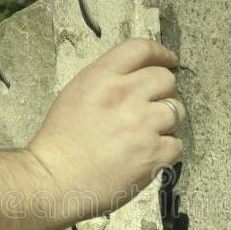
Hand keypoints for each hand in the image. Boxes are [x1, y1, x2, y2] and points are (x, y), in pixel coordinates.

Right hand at [26, 38, 185, 217]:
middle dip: (165, 91)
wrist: (53, 180)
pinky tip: (149, 156)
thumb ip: (105, 82)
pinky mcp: (153, 154)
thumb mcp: (74, 95)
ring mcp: (142, 125)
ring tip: (150, 134)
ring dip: (167, 122)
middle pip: (165, 79)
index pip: (140, 49)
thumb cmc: (58, 142)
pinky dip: (166, 150)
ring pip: (176, 111)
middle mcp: (125, 95)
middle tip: (154, 106)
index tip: (169, 61)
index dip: (160, 53)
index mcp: (102, 78)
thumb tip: (135, 80)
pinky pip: (176, 145)